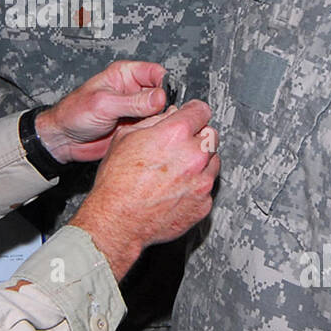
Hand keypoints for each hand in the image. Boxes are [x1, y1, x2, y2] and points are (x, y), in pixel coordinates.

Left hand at [33, 60, 167, 163]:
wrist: (64, 139)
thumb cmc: (73, 113)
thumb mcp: (104, 104)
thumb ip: (133, 101)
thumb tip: (160, 98)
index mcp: (124, 74)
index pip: (156, 72)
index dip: (164, 85)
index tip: (165, 99)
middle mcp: (132, 90)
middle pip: (162, 93)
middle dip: (165, 105)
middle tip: (161, 116)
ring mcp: (134, 109)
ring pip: (159, 113)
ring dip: (159, 121)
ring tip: (152, 127)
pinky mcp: (134, 126)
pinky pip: (152, 128)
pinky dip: (153, 132)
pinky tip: (148, 136)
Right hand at [70, 100, 219, 279]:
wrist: (117, 220)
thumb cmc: (116, 183)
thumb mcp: (125, 138)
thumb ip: (153, 122)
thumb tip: (170, 116)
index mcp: (175, 134)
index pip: (201, 110)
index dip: (193, 112)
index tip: (192, 116)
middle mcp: (194, 156)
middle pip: (211, 135)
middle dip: (198, 137)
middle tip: (180, 146)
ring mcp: (201, 182)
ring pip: (213, 161)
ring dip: (200, 162)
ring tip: (175, 170)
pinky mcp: (203, 204)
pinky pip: (207, 187)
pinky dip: (196, 186)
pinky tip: (175, 189)